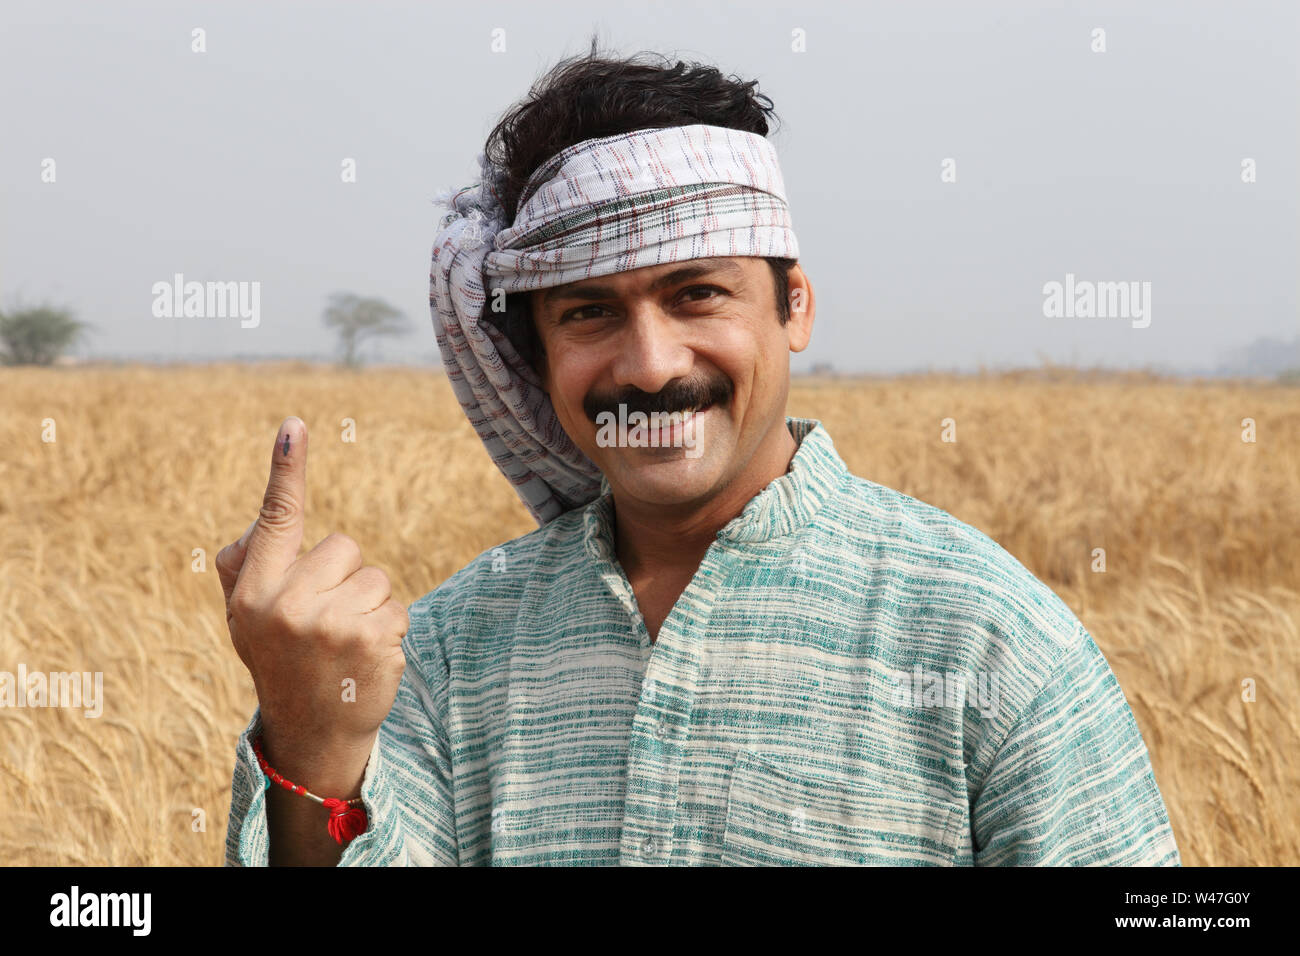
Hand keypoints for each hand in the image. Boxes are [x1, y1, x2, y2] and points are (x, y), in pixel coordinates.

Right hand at [215, 416, 407, 787]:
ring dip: (370, 605)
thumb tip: (262, 519)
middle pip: (344, 546)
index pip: (278, 521)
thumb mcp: (247, 620)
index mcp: (253, 592)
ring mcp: (330, 624)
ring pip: (376, 577)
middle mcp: (286, 604)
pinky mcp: (371, 641)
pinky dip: (390, 630)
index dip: (288, 470)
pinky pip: (398, 607)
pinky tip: (367, 659)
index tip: (295, 425)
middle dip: (344, 578)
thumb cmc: (282, 662)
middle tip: (325, 624)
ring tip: (345, 645)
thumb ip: (248, 569)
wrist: (312, 735)